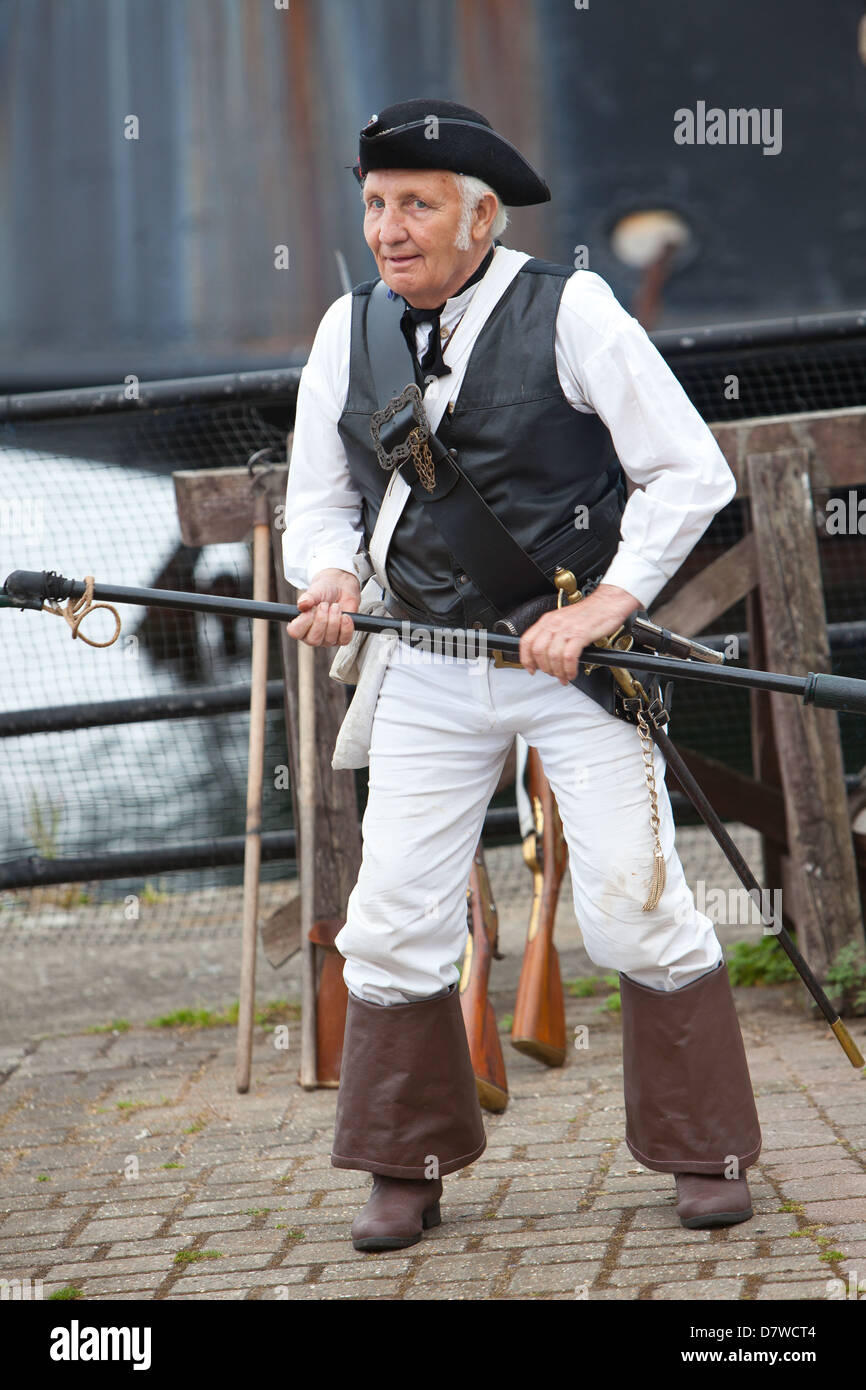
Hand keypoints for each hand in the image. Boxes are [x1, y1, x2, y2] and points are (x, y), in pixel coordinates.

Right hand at [287, 568, 360, 646]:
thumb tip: (302, 604)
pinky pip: (344, 640)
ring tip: (335, 606)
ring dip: (334, 620)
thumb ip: (308, 598)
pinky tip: (345, 616)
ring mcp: (327, 639)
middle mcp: (312, 635)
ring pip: (330, 639)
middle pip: (313, 640)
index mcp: (299, 625)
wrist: (341, 588)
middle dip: (321, 620)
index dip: (303, 622)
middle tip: (324, 605)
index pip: (295, 632)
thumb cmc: (324, 591)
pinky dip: (346, 627)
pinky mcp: (342, 639)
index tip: (310, 610)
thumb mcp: (315, 591)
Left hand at [518, 583, 640, 684]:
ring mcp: (567, 628)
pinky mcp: (580, 634)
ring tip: (564, 676)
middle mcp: (554, 623)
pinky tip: (572, 672)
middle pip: (538, 651)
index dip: (526, 659)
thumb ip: (553, 635)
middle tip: (552, 674)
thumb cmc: (590, 613)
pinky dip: (568, 669)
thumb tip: (545, 654)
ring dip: (557, 672)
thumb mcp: (564, 621)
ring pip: (552, 656)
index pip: (526, 641)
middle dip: (544, 668)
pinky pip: (568, 657)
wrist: (609, 602)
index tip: (531, 669)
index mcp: (548, 620)